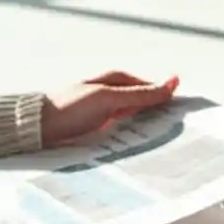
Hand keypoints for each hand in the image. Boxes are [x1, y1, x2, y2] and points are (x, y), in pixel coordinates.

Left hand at [41, 71, 179, 146]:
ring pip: (134, 117)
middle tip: (176, 133)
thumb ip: (141, 94)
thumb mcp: (110, 98)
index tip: (186, 115)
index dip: (167, 99)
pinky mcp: (97, 124)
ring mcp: (104, 108)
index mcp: (116, 78)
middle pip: (144, 102)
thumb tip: (174, 81)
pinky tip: (137, 146)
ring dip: (145, 128)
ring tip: (160, 143)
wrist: (37, 128)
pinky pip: (122, 128)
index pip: (151, 87)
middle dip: (159, 115)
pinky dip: (132, 135)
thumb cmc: (70, 108)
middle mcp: (112, 91)